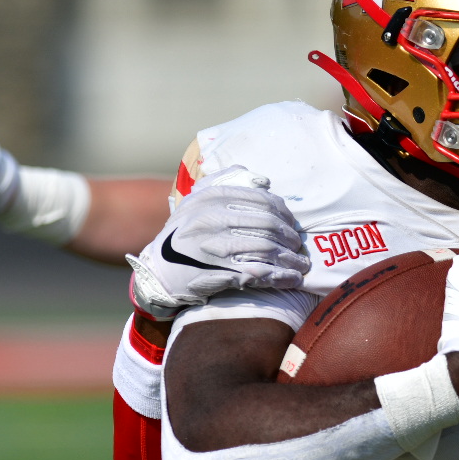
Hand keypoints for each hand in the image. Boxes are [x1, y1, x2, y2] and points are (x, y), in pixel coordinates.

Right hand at [124, 166, 310, 319]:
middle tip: (297, 245)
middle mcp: (213, 220)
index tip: (291, 223)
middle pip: (268, 225)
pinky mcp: (220, 273)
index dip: (283, 213)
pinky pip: (261, 273)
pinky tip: (292, 279)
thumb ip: (225, 185)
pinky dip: (281, 276)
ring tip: (300, 264)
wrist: (158, 273)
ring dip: (291, 258)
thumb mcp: (195, 204)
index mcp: (211, 199)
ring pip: (268, 249)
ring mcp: (217, 248)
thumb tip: (261, 180)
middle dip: (289, 237)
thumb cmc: (183, 236)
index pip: (261, 201)